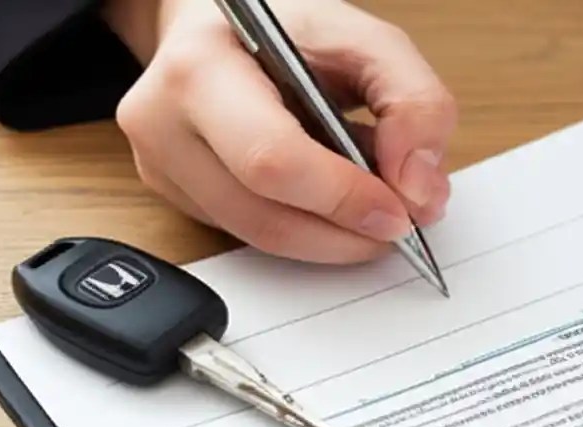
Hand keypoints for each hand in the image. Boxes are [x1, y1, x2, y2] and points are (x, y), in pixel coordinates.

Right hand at [101, 0, 455, 263]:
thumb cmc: (284, 32)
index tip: (400, 212)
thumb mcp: (362, 39)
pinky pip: (250, 236)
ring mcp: (161, 168)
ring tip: (369, 204)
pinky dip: (306, 230)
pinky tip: (328, 198)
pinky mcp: (175, 199)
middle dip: (345, 232)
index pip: (272, 159)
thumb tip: (420, 189)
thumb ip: (413, 100)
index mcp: (201, 68)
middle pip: (264, 216)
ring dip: (331, 237)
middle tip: (399, 223)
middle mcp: (164, 123)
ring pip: (259, 239)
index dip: (344, 197)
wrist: (216, 31)